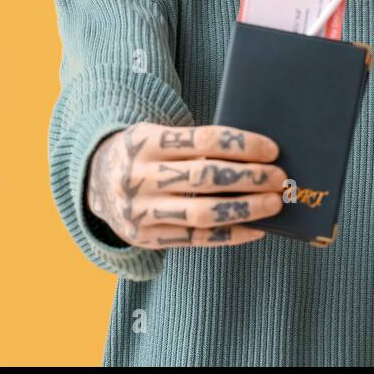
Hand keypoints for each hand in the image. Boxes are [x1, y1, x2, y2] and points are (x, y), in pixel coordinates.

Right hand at [86, 123, 285, 248]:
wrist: (93, 180)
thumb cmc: (144, 152)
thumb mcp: (156, 134)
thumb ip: (194, 142)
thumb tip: (255, 153)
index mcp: (144, 141)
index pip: (203, 140)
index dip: (241, 144)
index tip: (272, 149)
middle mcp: (139, 176)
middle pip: (205, 177)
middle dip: (249, 178)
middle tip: (280, 178)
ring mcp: (141, 211)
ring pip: (202, 213)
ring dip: (246, 209)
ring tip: (274, 203)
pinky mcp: (146, 238)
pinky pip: (196, 239)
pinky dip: (230, 234)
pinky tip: (256, 229)